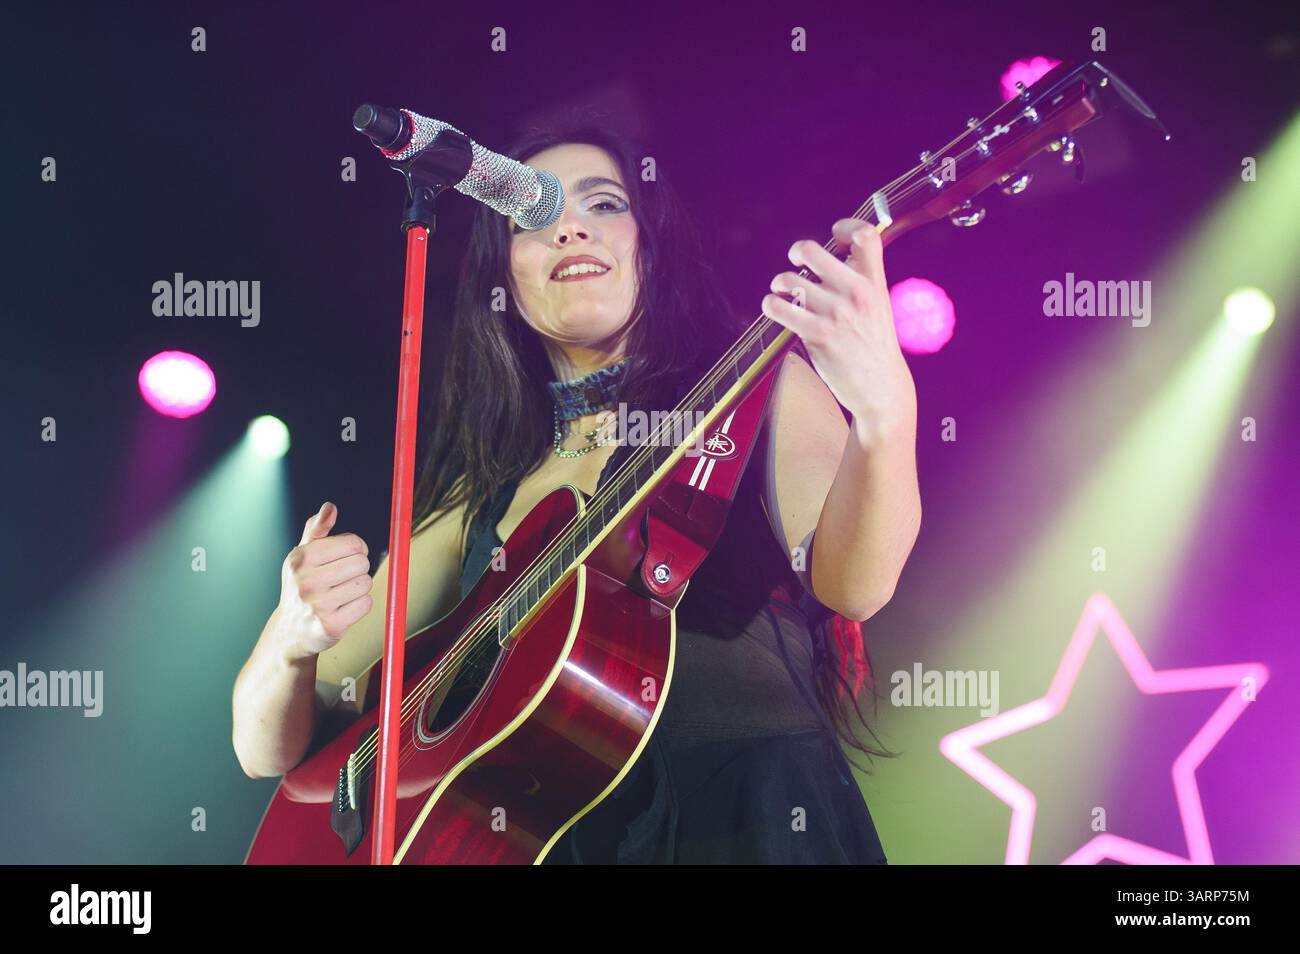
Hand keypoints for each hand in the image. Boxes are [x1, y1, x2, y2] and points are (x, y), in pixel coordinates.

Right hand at [276, 502, 372, 659]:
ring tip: (341, 594)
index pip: (352, 543)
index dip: (357, 548)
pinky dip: (360, 605)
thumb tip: (330, 507)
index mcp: (301, 558)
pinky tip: (344, 608)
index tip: (347, 557)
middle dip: (358, 569)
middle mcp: (306, 581)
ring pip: (365, 583)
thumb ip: (317, 529)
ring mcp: (317, 605)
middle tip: (343, 578)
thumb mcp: (303, 556)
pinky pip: (366, 604)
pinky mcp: (331, 625)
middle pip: (361, 563)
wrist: (291, 630)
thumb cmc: (302, 586)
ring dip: (359, 588)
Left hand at [761, 219, 915, 439]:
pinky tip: (775, 308)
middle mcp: (855, 293)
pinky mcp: (816, 334)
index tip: (836, 235)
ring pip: (789, 280)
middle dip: (797, 252)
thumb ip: (862, 279)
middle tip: (796, 260)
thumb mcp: (879, 304)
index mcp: (875, 282)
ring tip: (784, 292)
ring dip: (780, 284)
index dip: (846, 226)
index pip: (866, 235)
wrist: (881, 388)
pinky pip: (778, 307)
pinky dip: (771, 304)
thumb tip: (833, 256)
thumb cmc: (875, 346)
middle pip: (812, 250)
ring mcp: (835, 313)